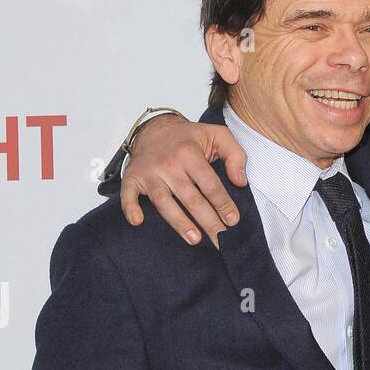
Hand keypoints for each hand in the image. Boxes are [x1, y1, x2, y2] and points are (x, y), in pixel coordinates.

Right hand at [120, 113, 247, 247]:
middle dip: (208, 221)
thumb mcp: (217, 135)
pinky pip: (128, 194)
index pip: (209, 184)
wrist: (155, 129)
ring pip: (164, 202)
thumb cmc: (189, 138)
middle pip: (191, 198)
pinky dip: (130, 208)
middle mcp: (169, 163)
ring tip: (195, 239)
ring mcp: (150, 172)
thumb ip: (235, 154)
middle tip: (221, 240)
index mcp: (190, 153)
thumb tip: (240, 181)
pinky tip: (137, 221)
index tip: (233, 221)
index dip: (222, 203)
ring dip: (179, 222)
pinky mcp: (133, 178)